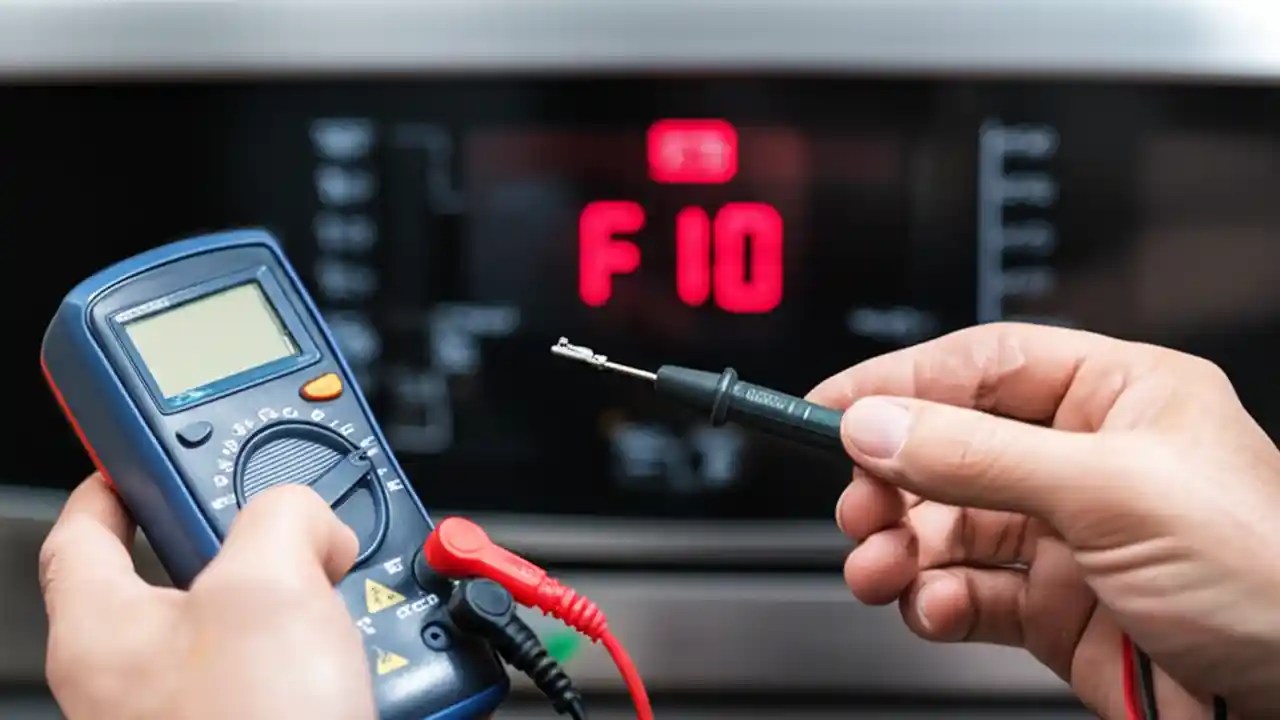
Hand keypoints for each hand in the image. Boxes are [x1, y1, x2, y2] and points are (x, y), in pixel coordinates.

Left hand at [39, 476, 376, 719]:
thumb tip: (309, 518)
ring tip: (350, 586)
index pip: (82, 532)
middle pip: (186, 571)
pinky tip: (369, 644)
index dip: (116, 479)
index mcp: (103, 633)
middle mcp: (138, 681)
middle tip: (295, 517)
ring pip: (254, 621)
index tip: (145, 451)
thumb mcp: (269, 583)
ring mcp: (199, 714)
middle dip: (250, 536)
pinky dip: (331, 645)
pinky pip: (292, 669)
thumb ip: (281, 515)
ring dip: (309, 594)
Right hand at [807, 322, 1279, 718]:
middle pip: (950, 449)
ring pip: (948, 527)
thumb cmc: (1270, 574)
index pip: (985, 366)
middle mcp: (1086, 461)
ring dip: (902, 548)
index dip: (902, 380)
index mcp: (1119, 397)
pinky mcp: (1055, 609)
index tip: (831, 406)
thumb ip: (981, 456)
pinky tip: (934, 609)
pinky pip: (968, 593)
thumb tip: (878, 424)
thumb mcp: (1113, 493)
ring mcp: (1068, 538)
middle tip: (858, 506)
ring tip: (881, 571)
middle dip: (894, 479)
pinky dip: (936, 602)